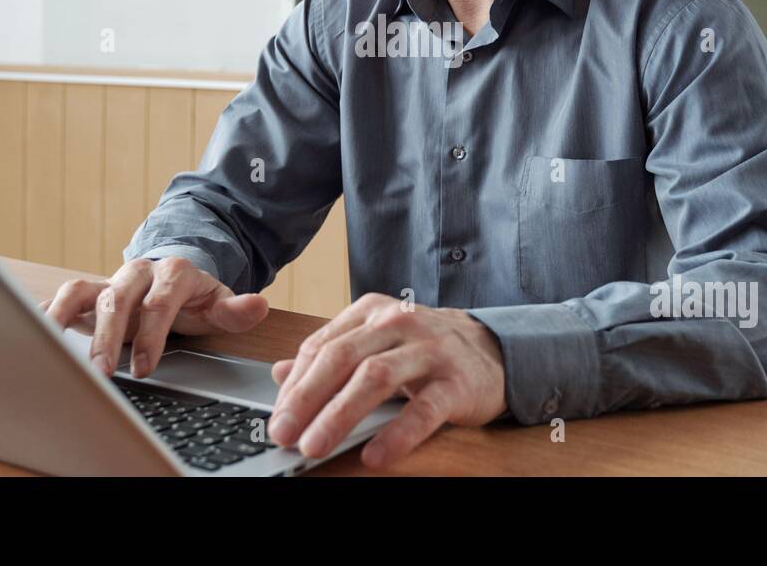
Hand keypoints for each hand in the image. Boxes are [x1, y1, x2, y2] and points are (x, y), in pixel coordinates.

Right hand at [40, 256, 268, 378]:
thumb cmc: (194, 298)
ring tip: (53, 348)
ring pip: (82, 291)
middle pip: (118, 299)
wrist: (172, 276)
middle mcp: (137, 273)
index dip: (151, 335)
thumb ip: (236, 310)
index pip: (160, 303)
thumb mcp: (219, 304)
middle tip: (101, 372)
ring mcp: (109, 280)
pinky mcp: (88, 291)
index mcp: (172, 273)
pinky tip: (33, 333)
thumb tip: (258, 306)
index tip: (145, 367)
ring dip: (66, 318)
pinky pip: (62, 296)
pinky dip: (46, 312)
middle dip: (107, 336)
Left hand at [267, 293, 506, 469]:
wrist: (490, 350)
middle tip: (283, 432)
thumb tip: (279, 374)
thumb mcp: (375, 343)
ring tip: (315, 445)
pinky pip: (422, 410)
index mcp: (372, 312)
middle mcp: (398, 324)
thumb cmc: (424, 349)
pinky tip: (374, 455)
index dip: (294, 385)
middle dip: (306, 398)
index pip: (322, 346)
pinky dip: (396, 434)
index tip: (276, 417)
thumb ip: (331, 354)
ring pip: (376, 378)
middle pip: (342, 358)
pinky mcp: (456, 382)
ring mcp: (429, 350)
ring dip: (340, 415)